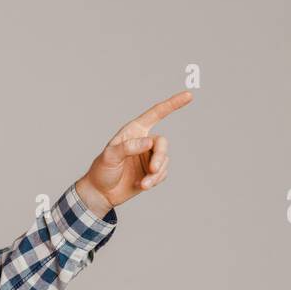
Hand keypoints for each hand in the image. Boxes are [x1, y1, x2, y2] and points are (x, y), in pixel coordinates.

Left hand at [76, 90, 193, 212]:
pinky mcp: (152, 172)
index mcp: (134, 131)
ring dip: (155, 174)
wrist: (101, 194)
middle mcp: (144, 142)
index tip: (189, 95)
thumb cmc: (102, 171)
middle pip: (163, 143)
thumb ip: (129, 147)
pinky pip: (163, 174)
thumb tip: (149, 142)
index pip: (156, 114)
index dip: (172, 104)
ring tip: (142, 184)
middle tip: (152, 170)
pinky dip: (154, 181)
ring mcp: (149, 157)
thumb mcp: (110, 156)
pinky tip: (141, 185)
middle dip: (160, 157)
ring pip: (164, 161)